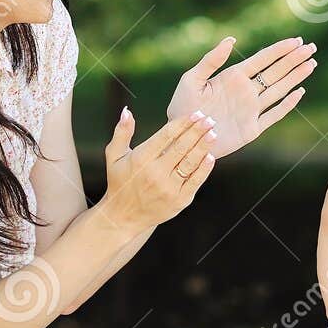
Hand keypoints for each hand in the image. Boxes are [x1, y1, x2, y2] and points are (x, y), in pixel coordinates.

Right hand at [98, 107, 217, 232]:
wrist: (123, 217)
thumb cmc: (120, 183)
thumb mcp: (114, 156)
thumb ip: (122, 132)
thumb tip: (127, 111)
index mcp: (141, 159)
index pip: (167, 136)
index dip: (183, 123)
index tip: (195, 114)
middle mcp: (156, 173)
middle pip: (182, 147)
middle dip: (197, 131)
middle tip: (209, 120)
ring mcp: (169, 188)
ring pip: (191, 163)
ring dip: (203, 147)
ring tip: (213, 133)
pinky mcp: (179, 200)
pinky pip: (195, 181)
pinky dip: (204, 169)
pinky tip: (210, 157)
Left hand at [167, 36, 316, 157]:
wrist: (182, 136)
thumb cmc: (182, 106)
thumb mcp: (192, 79)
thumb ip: (211, 60)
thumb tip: (230, 39)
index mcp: (233, 77)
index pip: (262, 60)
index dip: (280, 49)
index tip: (297, 40)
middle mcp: (246, 91)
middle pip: (276, 72)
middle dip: (294, 59)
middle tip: (312, 47)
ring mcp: (250, 110)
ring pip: (279, 90)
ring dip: (296, 77)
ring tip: (311, 64)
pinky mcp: (251, 129)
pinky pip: (274, 115)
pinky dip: (287, 105)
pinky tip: (299, 93)